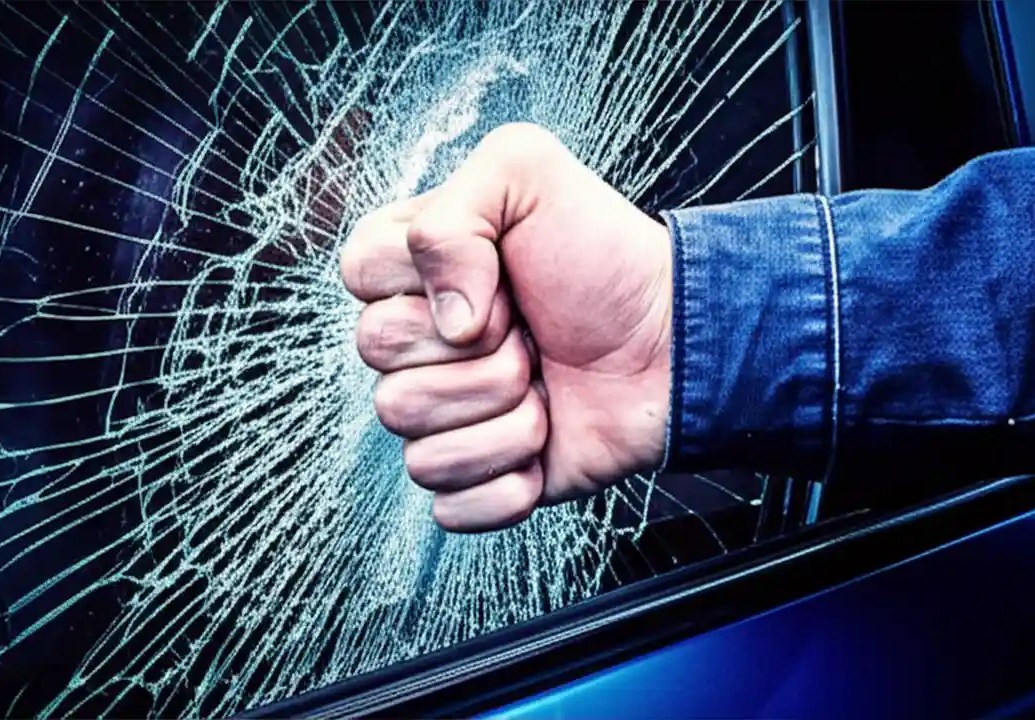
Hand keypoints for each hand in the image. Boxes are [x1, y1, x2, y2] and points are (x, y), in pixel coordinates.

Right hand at [341, 123, 671, 531]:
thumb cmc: (606, 257)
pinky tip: (545, 441)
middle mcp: (415, 344)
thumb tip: (446, 320)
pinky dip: (511, 479)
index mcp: (412, 268)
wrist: (675, 342)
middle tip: (530, 333)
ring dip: (505, 417)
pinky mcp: (474, 475)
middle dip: (480, 354)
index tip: (501, 277)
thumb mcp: (528, 174)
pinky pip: (451, 504)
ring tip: (544, 384)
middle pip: (382, 366)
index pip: (360, 277)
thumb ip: (452, 215)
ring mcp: (441, 414)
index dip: (433, 281)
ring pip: (414, 441)